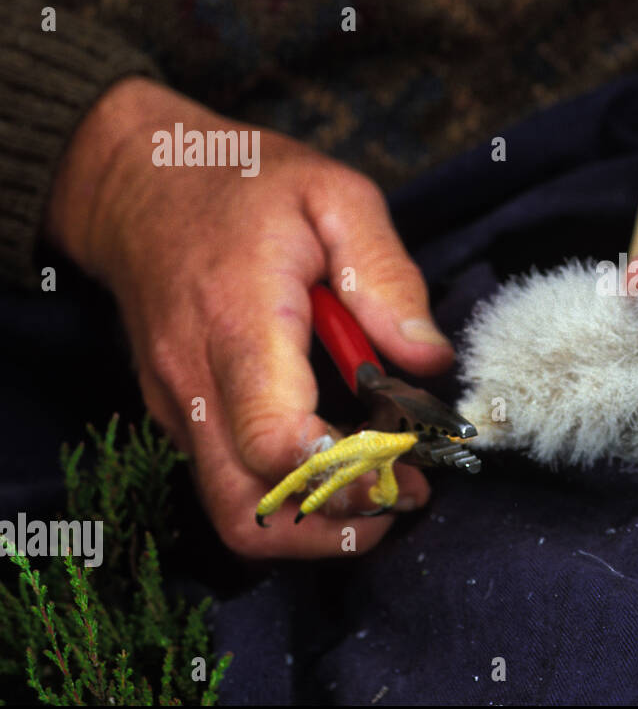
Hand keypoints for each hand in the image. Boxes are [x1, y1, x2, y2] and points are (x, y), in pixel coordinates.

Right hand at [45, 77, 452, 557]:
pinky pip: (230, 484)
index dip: (341, 472)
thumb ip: (387, 275)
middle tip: (404, 496)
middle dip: (335, 526)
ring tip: (384, 489)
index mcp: (239, 323)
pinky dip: (291, 495)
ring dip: (315, 523)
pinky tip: (344, 460)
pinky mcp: (183, 417)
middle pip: (249, 509)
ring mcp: (181, 408)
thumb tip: (429, 359)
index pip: (273, 439)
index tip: (402, 464)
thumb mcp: (334, 195)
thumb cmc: (242, 183)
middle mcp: (197, 382)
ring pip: (236, 512)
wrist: (136, 182)